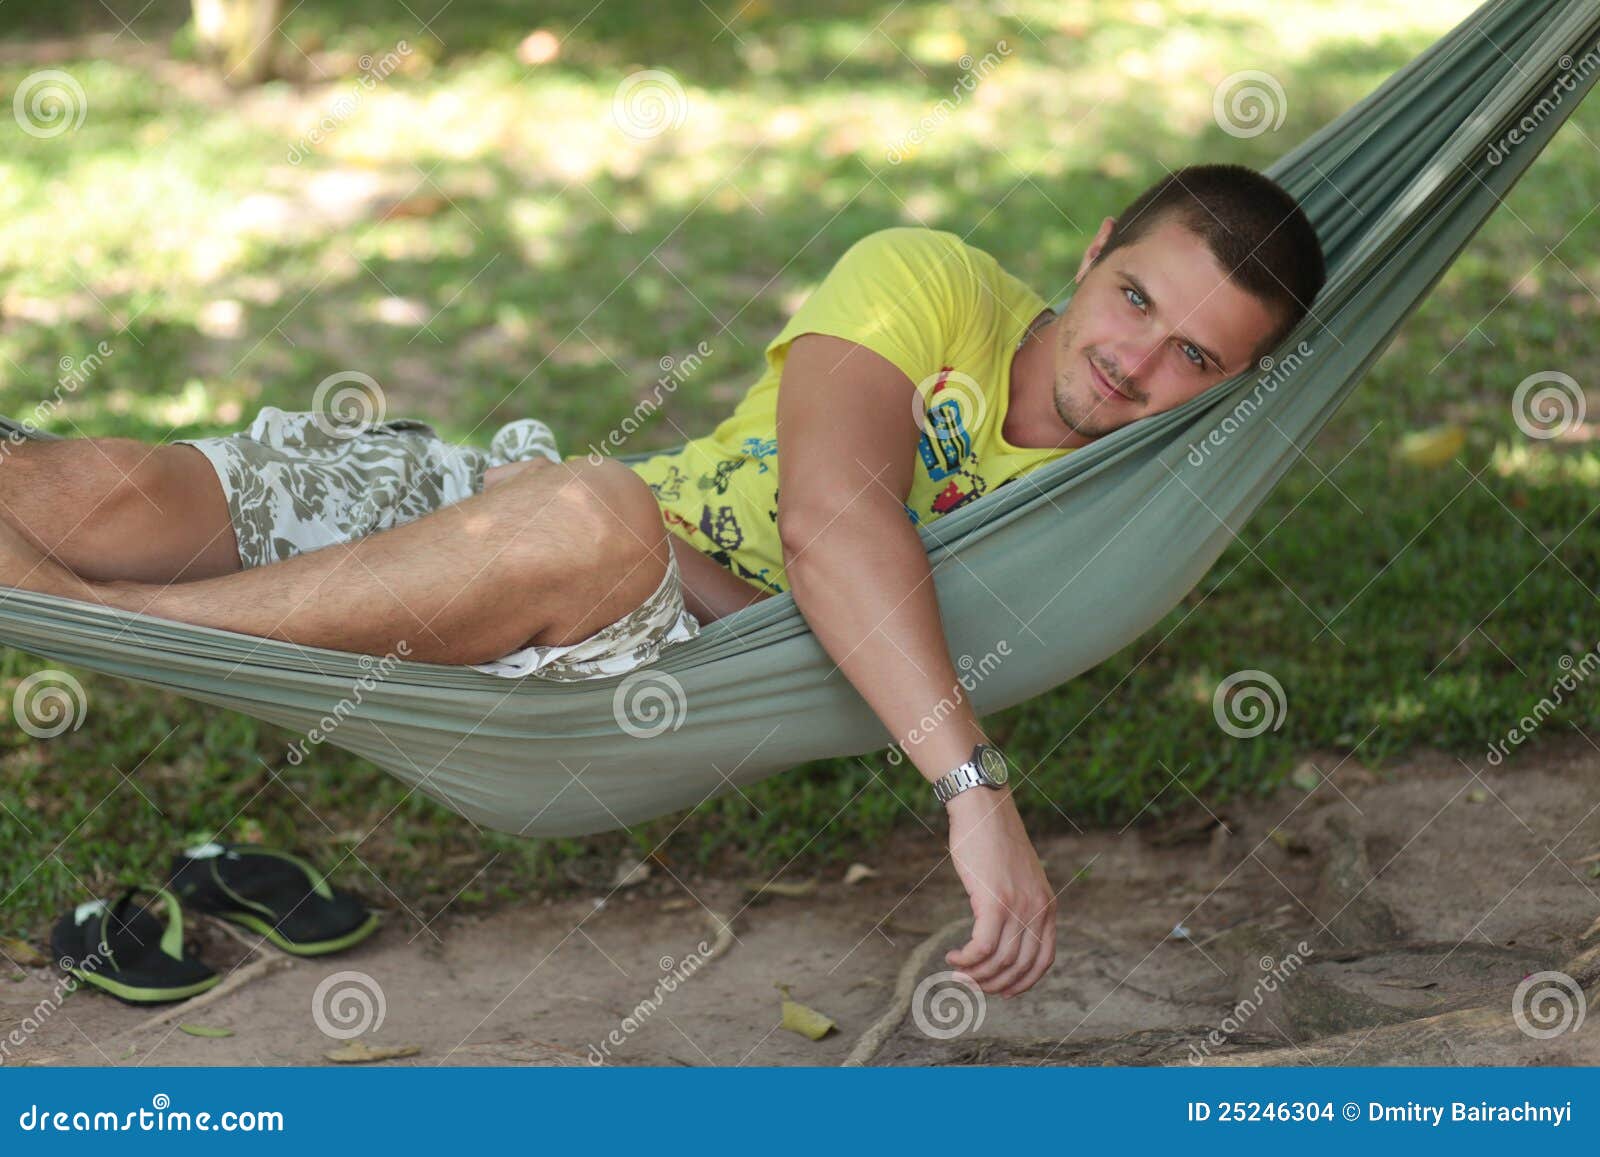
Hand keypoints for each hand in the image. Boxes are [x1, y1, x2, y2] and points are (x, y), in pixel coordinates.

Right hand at [943, 788, 1057, 997]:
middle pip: (1020, 967)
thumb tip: (1004, 933)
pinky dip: (966, 959)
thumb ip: (1019, 903)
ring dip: (976, 974)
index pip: (1043, 960)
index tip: (1001, 990)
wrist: (983, 809)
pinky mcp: (994, 901)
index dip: (1022, 982)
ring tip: (957, 970)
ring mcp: (1018, 906)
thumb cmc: (993, 840)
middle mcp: (1038, 910)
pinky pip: (982, 947)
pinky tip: (953, 956)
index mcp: (1047, 906)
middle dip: (993, 983)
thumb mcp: (1017, 877)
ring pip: (1001, 962)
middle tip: (970, 983)